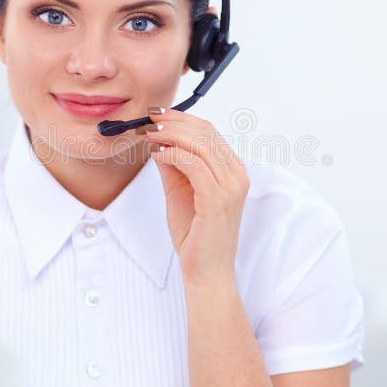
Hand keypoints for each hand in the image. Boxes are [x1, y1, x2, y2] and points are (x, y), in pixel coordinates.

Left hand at [137, 108, 249, 285]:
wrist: (207, 271)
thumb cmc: (196, 234)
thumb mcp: (180, 190)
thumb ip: (174, 165)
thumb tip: (159, 140)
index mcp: (233, 170)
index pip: (209, 132)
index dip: (182, 119)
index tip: (157, 115)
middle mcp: (237, 175)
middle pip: (206, 132)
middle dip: (174, 122)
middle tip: (149, 119)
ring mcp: (230, 187)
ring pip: (200, 145)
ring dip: (170, 135)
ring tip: (148, 134)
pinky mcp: (218, 200)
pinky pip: (194, 165)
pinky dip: (173, 154)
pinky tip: (157, 154)